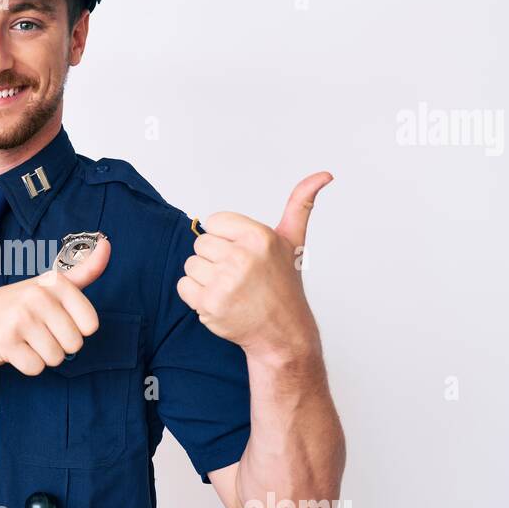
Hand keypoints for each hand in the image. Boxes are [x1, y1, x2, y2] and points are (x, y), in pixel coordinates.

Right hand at [0, 236, 110, 375]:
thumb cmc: (14, 305)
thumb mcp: (48, 284)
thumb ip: (83, 270)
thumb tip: (107, 245)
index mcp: (53, 282)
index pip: (91, 324)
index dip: (75, 329)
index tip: (55, 319)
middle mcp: (38, 296)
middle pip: (74, 344)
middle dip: (58, 345)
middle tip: (36, 332)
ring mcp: (20, 318)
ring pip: (56, 358)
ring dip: (41, 356)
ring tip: (24, 339)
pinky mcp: (6, 341)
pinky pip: (35, 368)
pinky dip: (26, 365)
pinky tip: (13, 349)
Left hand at [176, 172, 331, 362]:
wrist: (282, 333)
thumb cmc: (283, 285)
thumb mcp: (293, 241)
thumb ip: (300, 204)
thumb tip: (325, 174)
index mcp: (259, 236)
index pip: (214, 221)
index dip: (225, 237)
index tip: (242, 254)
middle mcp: (242, 257)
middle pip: (201, 243)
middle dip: (215, 259)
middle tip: (237, 275)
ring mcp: (224, 282)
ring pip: (191, 265)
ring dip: (205, 278)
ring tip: (230, 288)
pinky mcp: (210, 304)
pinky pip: (183, 286)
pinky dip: (195, 296)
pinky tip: (219, 300)